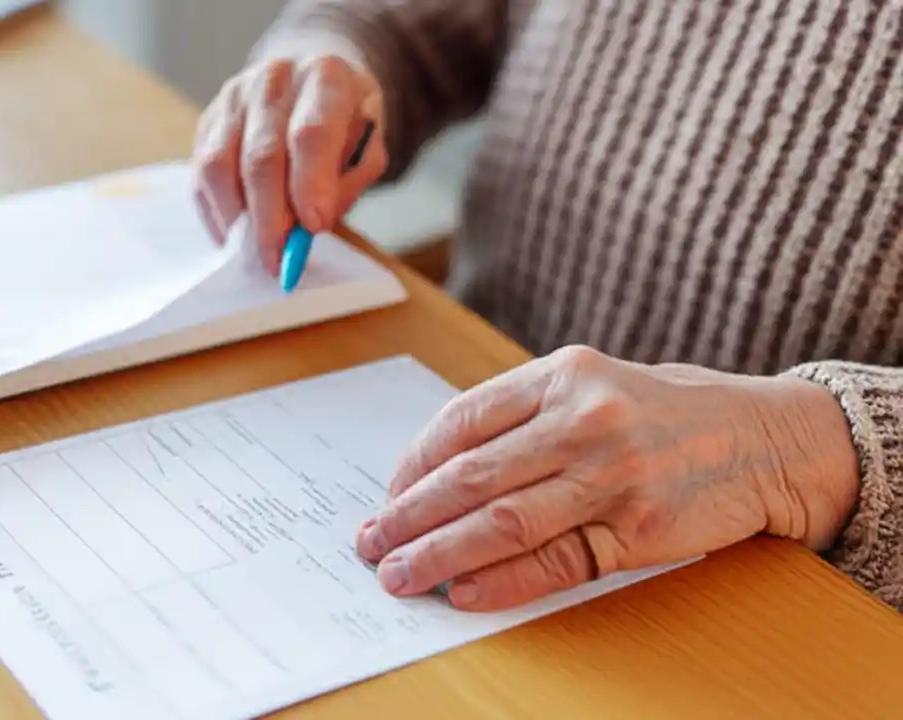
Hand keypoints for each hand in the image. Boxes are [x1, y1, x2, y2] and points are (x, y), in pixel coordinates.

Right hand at [192, 49, 387, 273]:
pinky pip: (201, 173)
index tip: (313, 227)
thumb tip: (311, 224)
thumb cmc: (345, 125)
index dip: (310, 185)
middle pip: (261, 155)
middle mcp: (274, 79)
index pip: (311, 134)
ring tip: (254, 251)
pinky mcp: (209, 120)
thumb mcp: (367, 149)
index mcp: (325, 77)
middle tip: (277, 258)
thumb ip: (346, 184)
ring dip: (236, 218)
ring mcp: (234, 97)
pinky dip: (216, 212)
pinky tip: (235, 234)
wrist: (312, 84)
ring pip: (219, 164)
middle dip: (269, 217)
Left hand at [357, 346, 860, 611]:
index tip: (388, 496)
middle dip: (410, 515)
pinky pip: (554, 561)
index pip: (462, 421)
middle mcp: (584, 419)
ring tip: (400, 573)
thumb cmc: (661, 412)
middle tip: (371, 542)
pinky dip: (502, 581)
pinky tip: (464, 591)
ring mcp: (613, 474)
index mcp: (562, 375)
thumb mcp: (591, 386)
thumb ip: (521, 417)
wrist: (764, 436)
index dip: (414, 465)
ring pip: (503, 521)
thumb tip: (435, 474)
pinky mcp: (638, 527)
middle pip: (472, 475)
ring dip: (440, 553)